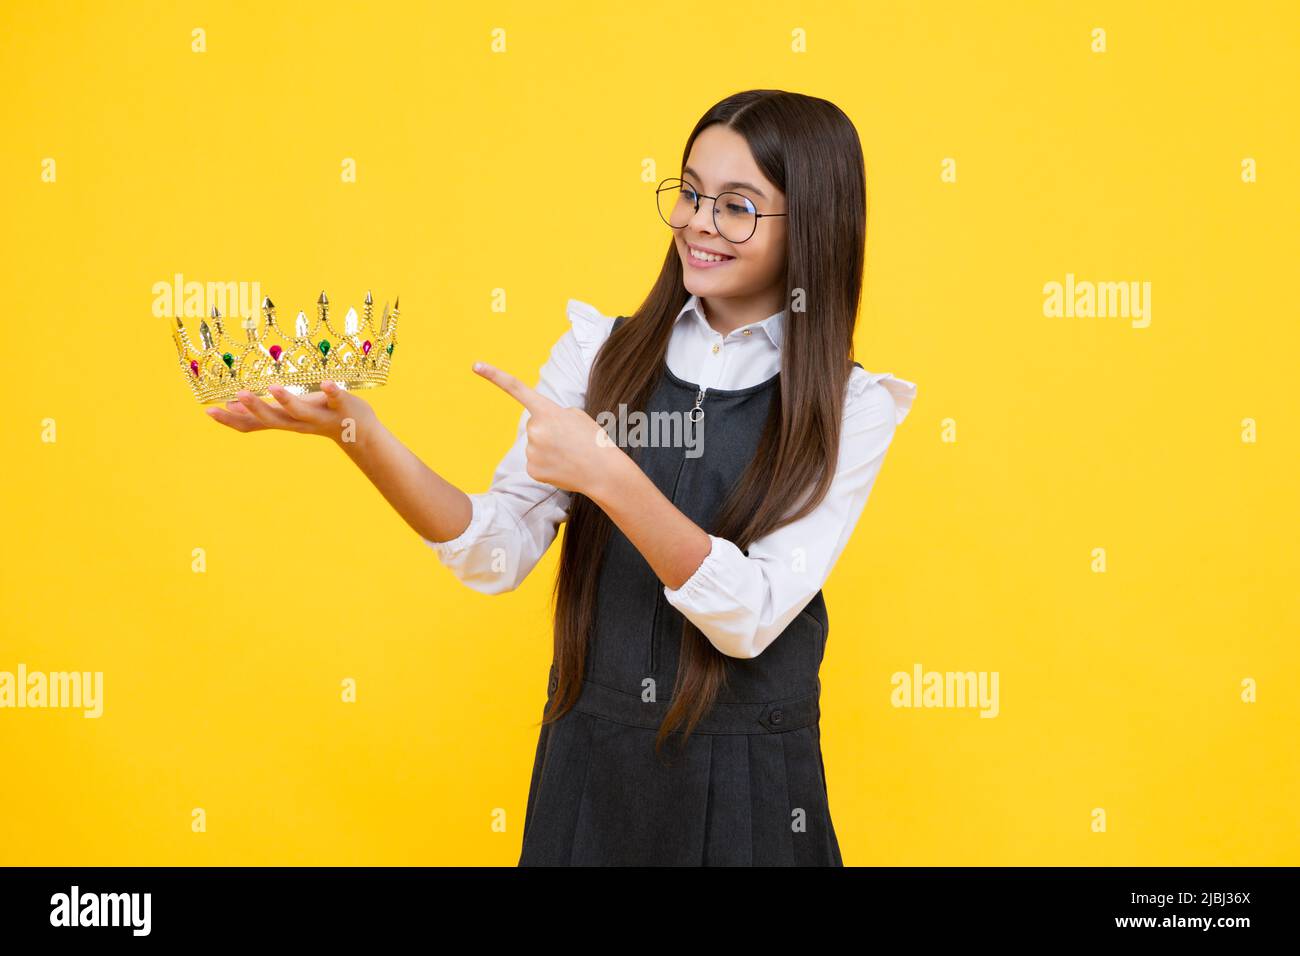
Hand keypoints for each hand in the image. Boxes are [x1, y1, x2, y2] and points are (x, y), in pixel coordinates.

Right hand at [204, 381, 377, 444]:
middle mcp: (300, 423)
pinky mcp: (343, 408)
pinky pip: (337, 399)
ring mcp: (322, 417)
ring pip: (301, 413)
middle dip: (254, 409)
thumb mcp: (287, 415)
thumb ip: (262, 412)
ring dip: (286, 401)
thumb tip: (231, 404)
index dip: (231, 420)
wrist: (358, 432)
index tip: (208, 411)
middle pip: (273, 420)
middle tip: (235, 396)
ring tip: (273, 388)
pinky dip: (331, 391)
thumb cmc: (318, 416)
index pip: (253, 424)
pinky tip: (327, 383)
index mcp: (284, 422)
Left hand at [473, 360, 623, 496]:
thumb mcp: (576, 416)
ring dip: (550, 449)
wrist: (604, 472)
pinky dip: (548, 464)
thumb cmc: (593, 440)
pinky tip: (563, 467)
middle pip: (534, 425)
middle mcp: (534, 429)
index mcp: (547, 410)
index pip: (517, 388)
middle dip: (549, 431)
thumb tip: (538, 431)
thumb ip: (552, 415)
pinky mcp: (531, 470)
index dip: (494, 376)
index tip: (475, 365)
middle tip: (570, 441)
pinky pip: (535, 462)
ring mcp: (531, 451)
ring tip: (569, 454)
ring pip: (535, 445)